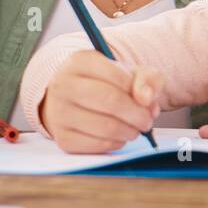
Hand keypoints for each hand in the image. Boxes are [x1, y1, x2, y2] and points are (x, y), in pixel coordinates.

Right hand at [38, 50, 163, 153]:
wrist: (76, 102)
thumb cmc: (106, 85)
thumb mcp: (129, 72)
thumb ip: (147, 78)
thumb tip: (145, 98)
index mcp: (80, 61)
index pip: (117, 76)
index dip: (140, 92)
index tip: (148, 101)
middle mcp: (63, 85)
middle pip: (110, 101)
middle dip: (137, 114)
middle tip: (147, 121)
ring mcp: (59, 113)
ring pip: (105, 127)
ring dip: (129, 131)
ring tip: (135, 129)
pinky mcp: (63, 138)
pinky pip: (97, 145)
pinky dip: (116, 143)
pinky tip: (118, 137)